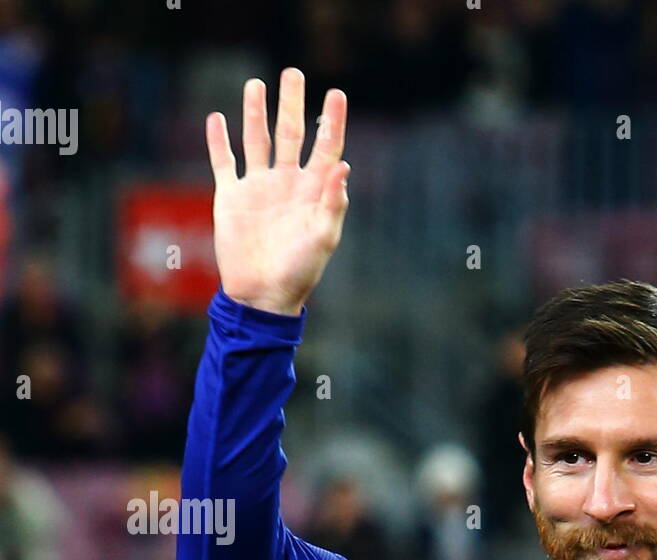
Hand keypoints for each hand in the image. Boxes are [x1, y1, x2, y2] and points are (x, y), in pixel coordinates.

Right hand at [206, 68, 348, 316]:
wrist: (262, 295)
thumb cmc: (299, 272)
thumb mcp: (323, 239)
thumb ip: (334, 203)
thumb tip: (343, 165)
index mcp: (313, 192)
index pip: (325, 147)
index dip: (331, 120)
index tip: (336, 93)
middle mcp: (286, 183)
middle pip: (290, 134)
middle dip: (291, 104)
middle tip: (292, 73)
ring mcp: (258, 188)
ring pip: (257, 140)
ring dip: (256, 112)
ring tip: (256, 84)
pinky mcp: (231, 197)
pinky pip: (224, 162)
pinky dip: (218, 141)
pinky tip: (217, 118)